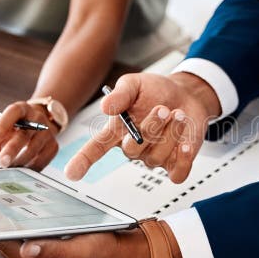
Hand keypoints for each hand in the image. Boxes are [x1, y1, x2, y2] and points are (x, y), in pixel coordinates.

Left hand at [0, 101, 58, 170]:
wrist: (35, 125)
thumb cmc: (12, 127)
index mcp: (21, 109)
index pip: (13, 112)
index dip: (2, 126)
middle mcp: (36, 118)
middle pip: (24, 134)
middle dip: (11, 149)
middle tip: (1, 161)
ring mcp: (47, 132)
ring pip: (33, 149)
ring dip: (18, 161)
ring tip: (8, 166)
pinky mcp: (53, 146)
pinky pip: (41, 160)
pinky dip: (29, 167)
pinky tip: (21, 167)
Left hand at [0, 222, 183, 257]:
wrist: (126, 252)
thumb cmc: (108, 252)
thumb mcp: (83, 248)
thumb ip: (55, 249)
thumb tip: (26, 248)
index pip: (0, 244)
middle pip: (3, 236)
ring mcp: (39, 252)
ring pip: (14, 230)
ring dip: (8, 214)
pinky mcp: (46, 243)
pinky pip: (27, 228)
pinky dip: (23, 214)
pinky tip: (22, 200)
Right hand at [65, 72, 220, 183]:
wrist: (187, 94)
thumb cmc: (157, 91)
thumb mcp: (135, 84)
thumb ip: (120, 94)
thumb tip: (105, 107)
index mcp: (117, 130)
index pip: (96, 149)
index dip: (83, 161)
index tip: (71, 173)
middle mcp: (133, 147)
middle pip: (133, 149)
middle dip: (151, 127)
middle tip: (162, 108)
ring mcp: (154, 157)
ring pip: (157, 157)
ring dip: (171, 133)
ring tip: (178, 114)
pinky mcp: (175, 164)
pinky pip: (177, 173)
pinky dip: (184, 159)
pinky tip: (186, 143)